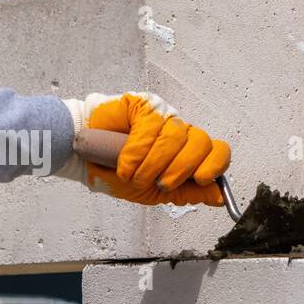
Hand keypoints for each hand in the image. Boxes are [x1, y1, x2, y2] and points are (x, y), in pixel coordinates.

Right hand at [61, 92, 230, 204]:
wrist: (84, 160)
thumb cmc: (118, 173)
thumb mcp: (158, 192)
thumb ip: (189, 193)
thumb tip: (219, 198)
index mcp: (188, 150)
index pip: (217, 150)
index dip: (214, 164)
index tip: (202, 179)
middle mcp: (179, 130)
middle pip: (200, 142)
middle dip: (180, 169)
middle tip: (159, 183)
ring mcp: (162, 115)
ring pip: (174, 137)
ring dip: (152, 166)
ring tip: (134, 176)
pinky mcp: (142, 105)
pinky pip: (149, 129)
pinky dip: (136, 154)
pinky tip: (124, 165)